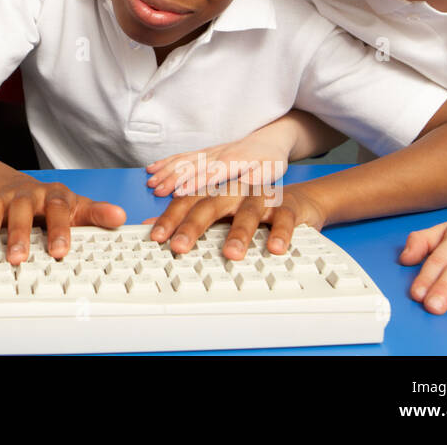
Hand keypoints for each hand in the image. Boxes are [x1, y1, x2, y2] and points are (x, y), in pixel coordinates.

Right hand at [0, 181, 125, 264]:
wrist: (15, 183)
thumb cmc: (50, 202)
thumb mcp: (76, 206)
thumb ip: (96, 214)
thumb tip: (121, 217)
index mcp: (52, 196)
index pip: (58, 209)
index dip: (59, 229)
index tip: (60, 251)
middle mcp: (25, 196)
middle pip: (22, 211)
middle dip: (19, 234)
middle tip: (18, 258)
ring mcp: (1, 200)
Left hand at [146, 185, 327, 258]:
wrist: (296, 200)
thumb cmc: (248, 208)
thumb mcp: (218, 213)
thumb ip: (186, 218)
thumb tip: (150, 227)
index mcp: (215, 192)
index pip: (188, 202)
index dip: (170, 218)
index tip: (156, 236)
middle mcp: (235, 191)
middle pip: (211, 205)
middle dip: (194, 226)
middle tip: (180, 247)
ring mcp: (261, 198)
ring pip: (248, 212)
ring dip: (239, 233)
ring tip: (230, 254)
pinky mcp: (287, 207)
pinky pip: (283, 219)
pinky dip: (280, 233)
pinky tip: (275, 248)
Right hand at [147, 135, 291, 196]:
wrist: (270, 137)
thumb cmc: (271, 158)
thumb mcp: (272, 170)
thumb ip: (257, 178)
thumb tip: (247, 183)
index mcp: (233, 161)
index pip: (210, 173)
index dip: (194, 183)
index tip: (178, 193)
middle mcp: (217, 155)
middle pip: (191, 167)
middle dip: (172, 178)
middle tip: (156, 190)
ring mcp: (209, 152)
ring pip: (183, 160)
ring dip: (166, 170)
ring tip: (150, 180)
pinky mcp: (205, 152)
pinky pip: (183, 155)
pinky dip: (167, 161)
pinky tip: (154, 167)